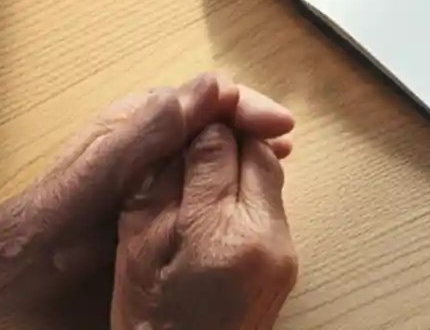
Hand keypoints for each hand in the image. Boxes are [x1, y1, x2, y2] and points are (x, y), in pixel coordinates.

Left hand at [0, 74, 293, 325]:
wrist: (25, 274)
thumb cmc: (55, 222)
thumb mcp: (105, 171)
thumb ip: (152, 130)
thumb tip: (214, 87)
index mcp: (141, 119)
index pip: (207, 95)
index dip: (247, 105)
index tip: (279, 125)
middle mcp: (154, 138)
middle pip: (217, 116)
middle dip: (255, 125)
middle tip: (286, 143)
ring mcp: (160, 169)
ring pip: (217, 145)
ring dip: (249, 149)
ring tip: (279, 161)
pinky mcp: (163, 199)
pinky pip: (207, 178)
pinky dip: (234, 179)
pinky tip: (249, 191)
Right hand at [111, 123, 297, 329]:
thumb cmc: (151, 319)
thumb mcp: (138, 250)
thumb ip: (160, 187)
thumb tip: (186, 130)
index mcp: (218, 233)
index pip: (222, 147)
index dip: (204, 127)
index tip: (187, 120)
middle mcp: (266, 238)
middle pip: (259, 156)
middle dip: (232, 140)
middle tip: (201, 138)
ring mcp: (285, 251)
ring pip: (271, 178)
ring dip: (243, 166)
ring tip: (207, 172)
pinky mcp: (290, 262)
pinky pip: (274, 207)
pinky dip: (250, 196)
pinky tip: (222, 205)